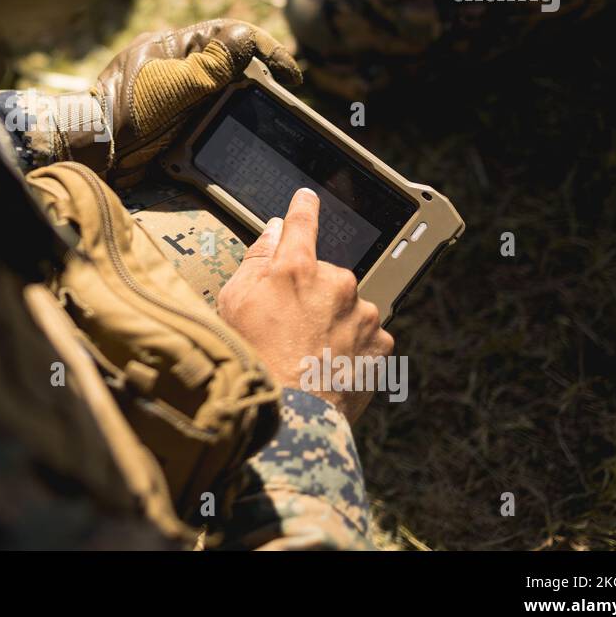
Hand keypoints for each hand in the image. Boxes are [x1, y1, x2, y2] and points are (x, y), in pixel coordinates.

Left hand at [64, 19, 300, 186]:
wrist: (94, 147)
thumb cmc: (128, 110)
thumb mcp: (175, 85)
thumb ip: (214, 64)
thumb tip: (248, 41)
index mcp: (178, 44)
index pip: (232, 35)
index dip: (267, 51)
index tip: (292, 76)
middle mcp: (179, 63)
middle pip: (233, 61)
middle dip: (261, 77)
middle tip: (284, 98)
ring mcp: (177, 90)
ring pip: (225, 88)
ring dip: (246, 102)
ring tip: (268, 119)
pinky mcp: (175, 118)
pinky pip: (210, 113)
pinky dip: (228, 121)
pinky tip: (240, 134)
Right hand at [216, 187, 392, 422]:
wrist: (292, 418)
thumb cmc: (254, 362)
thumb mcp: (234, 304)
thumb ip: (257, 262)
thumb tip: (274, 234)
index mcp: (296, 268)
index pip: (301, 224)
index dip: (303, 208)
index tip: (307, 198)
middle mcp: (336, 283)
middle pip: (324, 276)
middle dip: (310, 295)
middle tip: (286, 328)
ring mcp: (363, 314)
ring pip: (347, 307)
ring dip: (332, 322)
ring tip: (306, 354)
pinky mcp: (381, 345)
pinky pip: (365, 336)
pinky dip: (350, 347)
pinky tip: (327, 365)